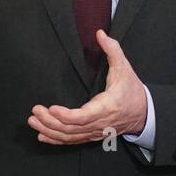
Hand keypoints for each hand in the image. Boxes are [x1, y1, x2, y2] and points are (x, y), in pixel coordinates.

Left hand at [28, 30, 147, 144]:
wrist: (143, 112)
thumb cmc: (132, 90)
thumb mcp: (125, 68)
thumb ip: (113, 50)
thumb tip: (101, 33)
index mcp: (106, 107)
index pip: (83, 117)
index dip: (65, 116)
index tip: (51, 108)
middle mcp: (99, 123)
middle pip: (71, 129)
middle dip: (51, 122)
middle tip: (35, 111)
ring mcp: (95, 132)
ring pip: (69, 137)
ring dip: (49, 130)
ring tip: (33, 121)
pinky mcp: (91, 135)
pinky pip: (72, 141)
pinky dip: (56, 140)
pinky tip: (42, 135)